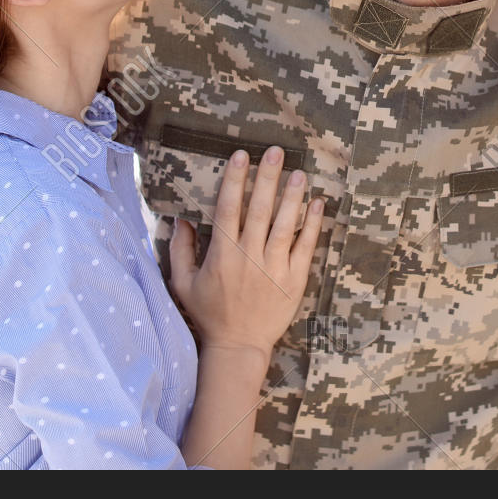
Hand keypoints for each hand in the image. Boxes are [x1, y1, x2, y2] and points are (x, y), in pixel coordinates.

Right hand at [169, 145, 323, 357]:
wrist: (238, 346)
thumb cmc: (209, 313)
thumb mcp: (183, 283)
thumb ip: (180, 250)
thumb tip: (180, 218)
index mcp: (222, 255)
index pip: (228, 209)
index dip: (235, 180)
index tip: (242, 156)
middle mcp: (248, 257)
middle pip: (258, 210)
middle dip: (267, 178)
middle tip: (275, 152)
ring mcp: (274, 268)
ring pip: (284, 225)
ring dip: (292, 197)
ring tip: (299, 173)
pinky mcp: (294, 280)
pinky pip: (305, 246)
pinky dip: (312, 224)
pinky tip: (317, 204)